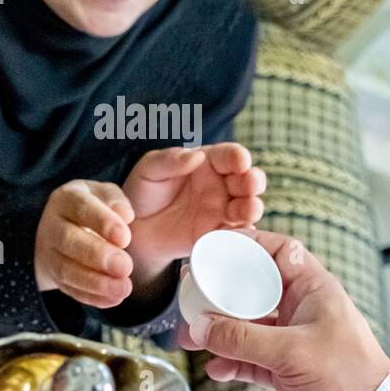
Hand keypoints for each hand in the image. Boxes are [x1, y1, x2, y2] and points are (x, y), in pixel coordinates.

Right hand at [34, 179, 134, 307]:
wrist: (66, 226)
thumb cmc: (93, 206)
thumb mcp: (105, 194)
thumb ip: (116, 199)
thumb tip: (125, 215)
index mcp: (67, 199)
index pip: (82, 207)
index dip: (103, 222)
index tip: (125, 238)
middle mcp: (53, 226)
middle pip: (69, 241)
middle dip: (97, 255)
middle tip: (125, 266)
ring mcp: (50, 254)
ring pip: (66, 270)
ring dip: (96, 282)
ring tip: (124, 288)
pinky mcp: (54, 277)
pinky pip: (70, 289)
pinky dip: (92, 297)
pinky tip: (114, 299)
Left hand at [123, 143, 265, 283]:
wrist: (136, 229)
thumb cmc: (144, 191)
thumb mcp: (150, 170)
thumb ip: (170, 161)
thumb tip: (195, 156)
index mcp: (208, 162)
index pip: (229, 155)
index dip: (238, 156)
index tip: (240, 161)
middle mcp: (221, 185)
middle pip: (247, 180)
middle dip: (253, 181)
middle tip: (251, 185)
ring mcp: (223, 211)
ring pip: (247, 207)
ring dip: (252, 207)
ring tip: (249, 209)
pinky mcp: (219, 235)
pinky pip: (236, 235)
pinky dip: (242, 235)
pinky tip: (239, 234)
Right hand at [177, 229, 389, 390]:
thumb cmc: (347, 374)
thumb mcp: (291, 351)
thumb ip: (243, 339)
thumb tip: (201, 328)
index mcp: (312, 289)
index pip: (279, 251)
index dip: (249, 244)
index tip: (216, 248)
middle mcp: (300, 309)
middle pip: (253, 289)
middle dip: (220, 295)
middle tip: (191, 296)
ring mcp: (291, 339)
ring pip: (246, 327)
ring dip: (219, 333)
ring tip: (190, 340)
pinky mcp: (285, 368)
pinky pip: (249, 358)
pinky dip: (231, 363)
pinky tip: (215, 370)